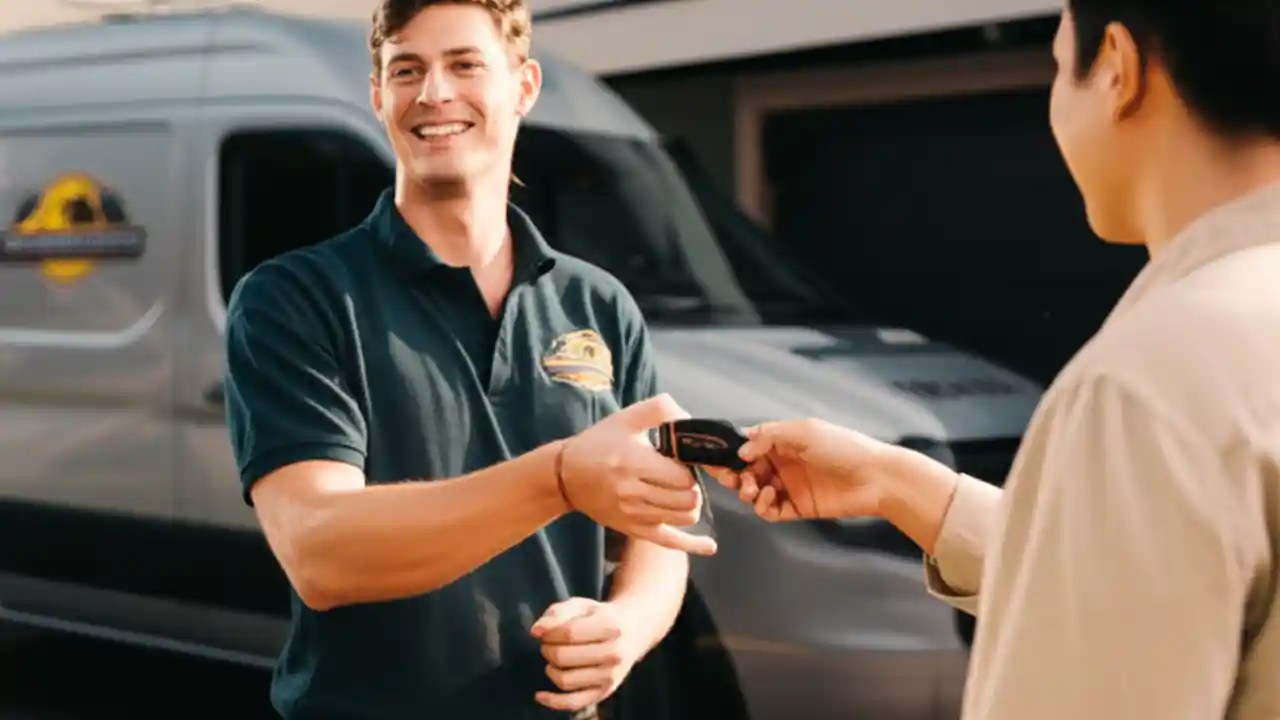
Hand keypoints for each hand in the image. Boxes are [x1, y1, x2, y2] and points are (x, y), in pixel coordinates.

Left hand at [531, 597, 640, 712]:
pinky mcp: (605, 692)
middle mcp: (614, 653)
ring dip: (550, 668)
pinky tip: (539, 695)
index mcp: (611, 626)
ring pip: (565, 680)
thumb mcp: (581, 606)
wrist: (633, 632)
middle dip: (547, 649)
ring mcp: (611, 676)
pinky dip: (553, 701)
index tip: (546, 631)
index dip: (549, 633)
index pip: (568, 633)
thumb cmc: (600, 616)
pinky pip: (574, 703)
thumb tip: (535, 631)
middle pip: (563, 657)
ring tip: (554, 659)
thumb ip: (557, 613)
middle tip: (548, 644)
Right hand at [559, 394, 715, 554]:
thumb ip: (660, 409)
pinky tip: (709, 545)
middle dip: (692, 485)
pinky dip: (693, 544)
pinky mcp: (634, 529)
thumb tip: (689, 419)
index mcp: (634, 463)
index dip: (689, 466)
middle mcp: (634, 493)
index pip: (682, 476)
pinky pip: (669, 542)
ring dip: (690, 503)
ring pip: (684, 517)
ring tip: (681, 492)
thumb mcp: (626, 418)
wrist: (567, 475)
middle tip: (681, 475)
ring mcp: (635, 515)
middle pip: (688, 498)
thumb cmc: (599, 443)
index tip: (680, 459)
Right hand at [703, 418, 900, 521]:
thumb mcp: (805, 432)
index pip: (748, 446)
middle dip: (735, 475)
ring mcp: (789, 486)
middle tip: (734, 479)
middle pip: (746, 470)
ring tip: (754, 488)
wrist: (876, 478)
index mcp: (783, 441)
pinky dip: (763, 505)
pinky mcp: (796, 507)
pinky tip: (769, 497)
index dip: (731, 453)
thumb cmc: (843, 448)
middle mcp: (783, 463)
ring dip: (747, 491)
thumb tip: (741, 449)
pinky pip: (770, 510)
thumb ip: (769, 436)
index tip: (719, 460)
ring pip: (754, 492)